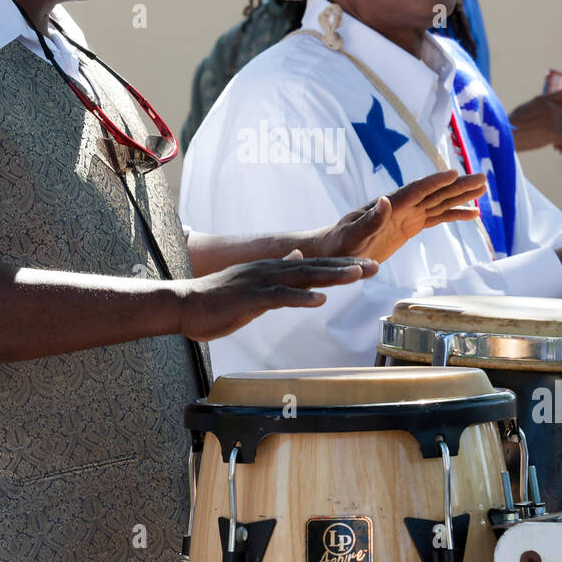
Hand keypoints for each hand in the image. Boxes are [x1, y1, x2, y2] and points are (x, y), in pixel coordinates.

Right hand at [175, 253, 378, 341]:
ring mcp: (260, 282)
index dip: (341, 264)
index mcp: (273, 268)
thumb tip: (295, 258)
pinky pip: (279, 297)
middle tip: (376, 266)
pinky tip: (319, 301)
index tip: (367, 265)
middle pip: (316, 266)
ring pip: (302, 277)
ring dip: (331, 275)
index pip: (314, 265)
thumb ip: (277, 273)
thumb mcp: (254, 283)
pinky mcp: (249, 298)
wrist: (185, 304)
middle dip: (347, 266)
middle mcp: (271, 270)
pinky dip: (300, 298)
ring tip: (357, 275)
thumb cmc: (218, 299)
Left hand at [308, 170, 487, 263]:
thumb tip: (385, 199)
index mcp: (388, 205)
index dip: (435, 181)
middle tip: (483, 177)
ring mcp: (407, 214)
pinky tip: (472, 213)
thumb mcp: (352, 236)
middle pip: (434, 192)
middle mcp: (401, 205)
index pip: (416, 190)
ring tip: (484, 189)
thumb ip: (370, 220)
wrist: (334, 250)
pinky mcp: (410, 226)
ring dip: (461, 196)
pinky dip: (454, 215)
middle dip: (458, 185)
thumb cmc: (339, 244)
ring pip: (440, 202)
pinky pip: (437, 217)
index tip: (455, 173)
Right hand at [509, 90, 561, 152]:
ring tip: (557, 144)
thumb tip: (554, 112)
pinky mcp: (552, 133)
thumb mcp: (526, 110)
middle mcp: (550, 107)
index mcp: (544, 99)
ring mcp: (552, 119)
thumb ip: (541, 108)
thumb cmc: (509, 126)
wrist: (500, 135)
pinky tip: (559, 150)